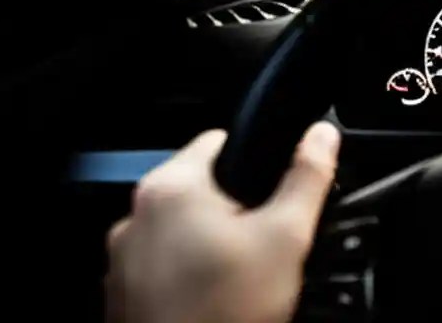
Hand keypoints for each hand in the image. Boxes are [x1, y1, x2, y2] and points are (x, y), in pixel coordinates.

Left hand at [106, 122, 340, 322]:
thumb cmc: (229, 311)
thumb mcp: (286, 238)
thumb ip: (306, 178)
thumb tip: (321, 136)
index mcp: (171, 189)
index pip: (217, 141)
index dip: (254, 162)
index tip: (270, 195)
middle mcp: (134, 217)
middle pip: (198, 190)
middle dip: (232, 210)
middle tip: (261, 246)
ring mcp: (122, 259)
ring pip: (179, 231)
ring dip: (206, 243)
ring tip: (237, 278)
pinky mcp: (121, 293)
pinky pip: (160, 267)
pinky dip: (184, 275)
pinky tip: (211, 299)